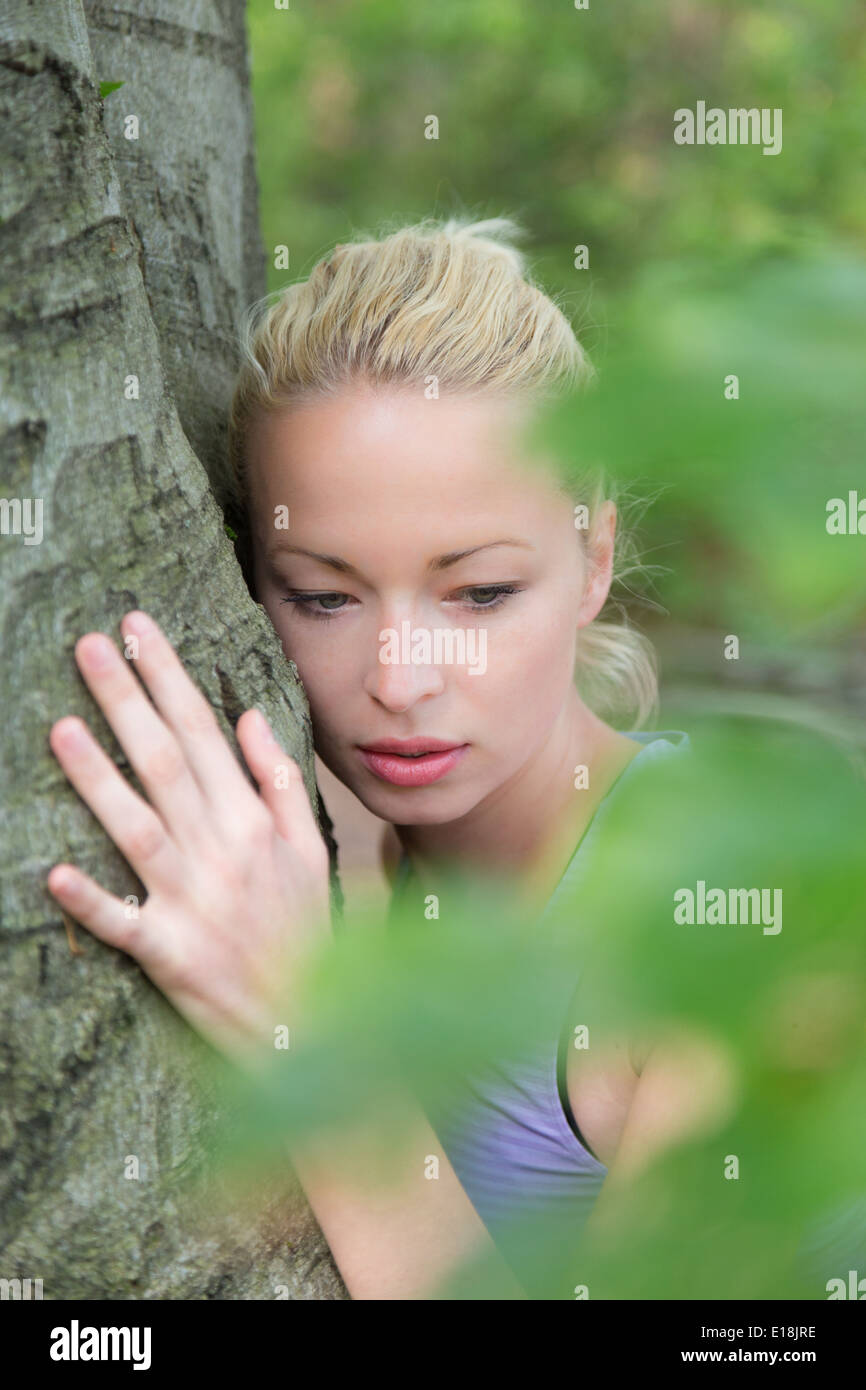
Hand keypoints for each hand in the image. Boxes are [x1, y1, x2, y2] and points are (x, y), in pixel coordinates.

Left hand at [46, 610, 331, 1067]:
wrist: (312, 1022)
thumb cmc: (306, 931)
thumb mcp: (312, 848)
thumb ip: (280, 779)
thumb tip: (247, 717)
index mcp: (253, 822)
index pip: (204, 732)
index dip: (168, 678)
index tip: (138, 631)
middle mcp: (221, 852)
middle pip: (165, 763)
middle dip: (126, 700)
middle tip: (88, 646)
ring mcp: (191, 901)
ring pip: (137, 828)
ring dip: (98, 779)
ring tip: (61, 728)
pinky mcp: (167, 953)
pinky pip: (122, 923)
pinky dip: (91, 901)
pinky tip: (54, 873)